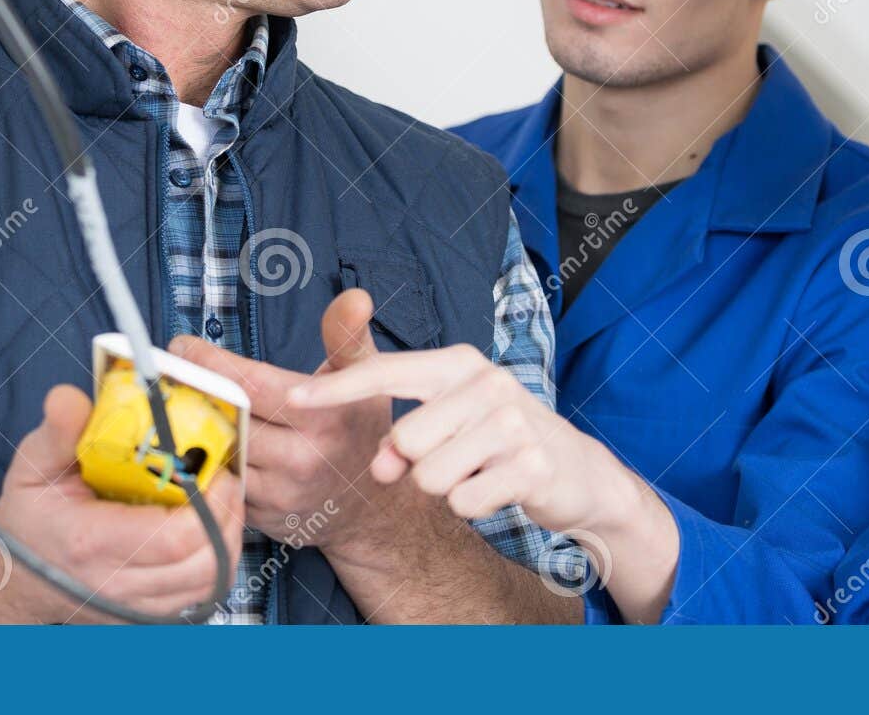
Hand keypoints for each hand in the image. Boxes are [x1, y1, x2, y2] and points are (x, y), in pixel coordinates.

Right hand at [0, 384, 243, 622]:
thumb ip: (58, 432)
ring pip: (210, 582)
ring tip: (223, 500)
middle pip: (204, 564)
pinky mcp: (148, 614)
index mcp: (91, 543)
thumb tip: (70, 399)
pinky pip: (201, 595)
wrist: (15, 574)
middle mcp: (116, 583)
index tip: (215, 469)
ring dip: (228, 537)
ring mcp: (134, 607)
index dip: (210, 503)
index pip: (173, 537)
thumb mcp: (33, 467)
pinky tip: (212, 528)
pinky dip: (217, 561)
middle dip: (228, 515)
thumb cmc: (30, 517)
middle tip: (227, 478)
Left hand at [169, 289, 401, 557]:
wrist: (370, 505)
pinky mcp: (261, 518)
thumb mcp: (364, 377)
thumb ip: (346, 334)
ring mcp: (279, 494)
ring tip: (171, 400)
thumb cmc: (360, 428)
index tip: (182, 344)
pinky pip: (219, 485)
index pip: (252, 384)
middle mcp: (303, 459)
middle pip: (227, 419)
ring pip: (217, 453)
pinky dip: (203, 460)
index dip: (211, 362)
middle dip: (192, 390)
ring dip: (190, 426)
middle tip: (167, 369)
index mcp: (326, 416)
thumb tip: (355, 297)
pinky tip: (189, 438)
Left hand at [287, 342, 626, 535]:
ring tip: (475, 471)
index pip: (385, 371)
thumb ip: (403, 432)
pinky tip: (496, 489)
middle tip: (449, 459)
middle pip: (405, 438)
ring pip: (431, 476)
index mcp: (458, 363)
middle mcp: (487, 383)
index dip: (336, 388)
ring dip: (444, 487)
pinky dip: (472, 506)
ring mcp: (513, 423)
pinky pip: (464, 502)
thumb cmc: (496, 439)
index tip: (293, 399)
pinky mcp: (532, 465)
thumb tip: (381, 463)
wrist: (574, 470)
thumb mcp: (449, 418)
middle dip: (414, 463)